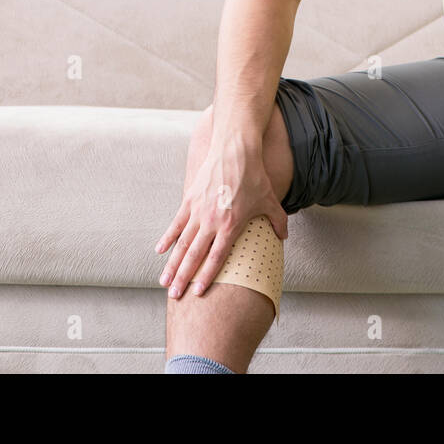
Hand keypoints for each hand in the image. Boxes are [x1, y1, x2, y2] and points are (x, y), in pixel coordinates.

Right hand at [154, 140, 287, 301]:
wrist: (235, 150)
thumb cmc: (254, 176)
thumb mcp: (270, 200)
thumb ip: (277, 221)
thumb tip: (283, 237)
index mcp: (230, 226)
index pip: (216, 257)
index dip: (206, 276)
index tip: (197, 293)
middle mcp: (211, 221)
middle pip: (194, 255)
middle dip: (183, 277)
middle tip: (173, 294)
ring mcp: (198, 211)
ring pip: (182, 243)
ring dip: (172, 263)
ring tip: (163, 280)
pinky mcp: (189, 199)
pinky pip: (176, 223)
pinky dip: (167, 238)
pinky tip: (159, 251)